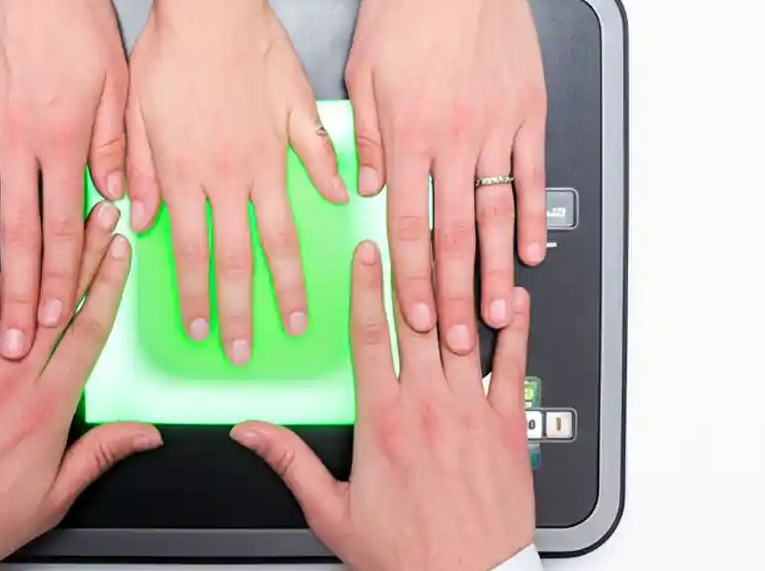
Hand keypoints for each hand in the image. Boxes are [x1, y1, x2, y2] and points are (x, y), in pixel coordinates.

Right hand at [0, 0, 129, 359]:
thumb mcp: (118, 80)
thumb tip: (119, 198)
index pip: (62, 229)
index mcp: (63, 142)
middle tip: (15, 344)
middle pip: (19, 237)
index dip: (60, 281)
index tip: (54, 322)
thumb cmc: (73, 16)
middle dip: (20, 297)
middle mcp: (18, 145)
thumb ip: (119, 144)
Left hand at [0, 202, 159, 570]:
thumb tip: (145, 434)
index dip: (108, 284)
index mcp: (46, 409)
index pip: (87, 331)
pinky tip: (0, 259)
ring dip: (38, 258)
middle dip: (83, 251)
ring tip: (55, 222)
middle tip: (99, 213)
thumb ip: (101, 454)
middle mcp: (9, 380)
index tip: (120, 250)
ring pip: (11, 301)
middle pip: (55, 302)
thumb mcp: (52, 497)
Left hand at [126, 0, 348, 364]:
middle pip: (236, 258)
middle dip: (241, 311)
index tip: (205, 332)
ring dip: (286, 280)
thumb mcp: (131, 113)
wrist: (207, 1)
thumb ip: (140, 169)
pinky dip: (330, 182)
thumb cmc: (166, 49)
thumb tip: (145, 219)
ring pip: (279, 230)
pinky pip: (317, 158)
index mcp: (185, 173)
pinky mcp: (295, 120)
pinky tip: (341, 207)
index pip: (190, 253)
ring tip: (297, 317)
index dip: (197, 298)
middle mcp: (229, 173)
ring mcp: (268, 151)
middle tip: (249, 351)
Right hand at [231, 242, 534, 570]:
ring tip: (457, 244)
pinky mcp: (508, 427)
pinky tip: (513, 300)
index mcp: (382, 419)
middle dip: (412, 268)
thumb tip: (249, 432)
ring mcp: (471, 412)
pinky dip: (515, 331)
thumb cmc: (408, 554)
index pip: (371, 336)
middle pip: (416, 321)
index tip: (367, 253)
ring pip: (462, 333)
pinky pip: (513, 367)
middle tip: (413, 226)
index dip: (368, 287)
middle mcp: (427, 405)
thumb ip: (290, 461)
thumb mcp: (332, 513)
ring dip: (457, 286)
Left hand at [346, 0, 547, 352]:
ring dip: (498, 269)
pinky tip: (534, 251)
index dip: (411, 278)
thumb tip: (365, 186)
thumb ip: (367, 135)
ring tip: (501, 312)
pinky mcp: (528, 113)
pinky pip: (532, 175)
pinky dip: (535, 216)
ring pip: (497, 214)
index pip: (407, 224)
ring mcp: (496, 129)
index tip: (416, 317)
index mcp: (409, 134)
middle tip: (461, 339)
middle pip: (454, 234)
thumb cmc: (408, 6)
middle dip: (456, 294)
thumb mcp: (363, 69)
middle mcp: (453, 140)